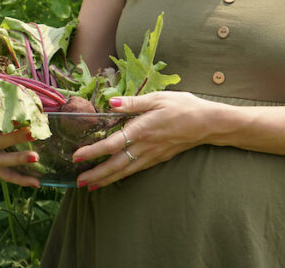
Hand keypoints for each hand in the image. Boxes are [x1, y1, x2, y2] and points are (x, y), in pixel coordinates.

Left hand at [71, 91, 217, 189]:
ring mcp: (152, 155)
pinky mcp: (158, 158)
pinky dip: (122, 176)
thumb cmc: (183, 107)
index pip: (112, 143)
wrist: (207, 123)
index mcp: (142, 129)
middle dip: (96, 175)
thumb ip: (133, 102)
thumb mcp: (158, 98)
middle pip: (116, 164)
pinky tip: (115, 178)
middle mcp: (145, 146)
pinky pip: (136, 170)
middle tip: (78, 183)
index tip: (77, 156)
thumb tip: (110, 103)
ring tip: (90, 186)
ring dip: (106, 179)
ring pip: (125, 171)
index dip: (93, 151)